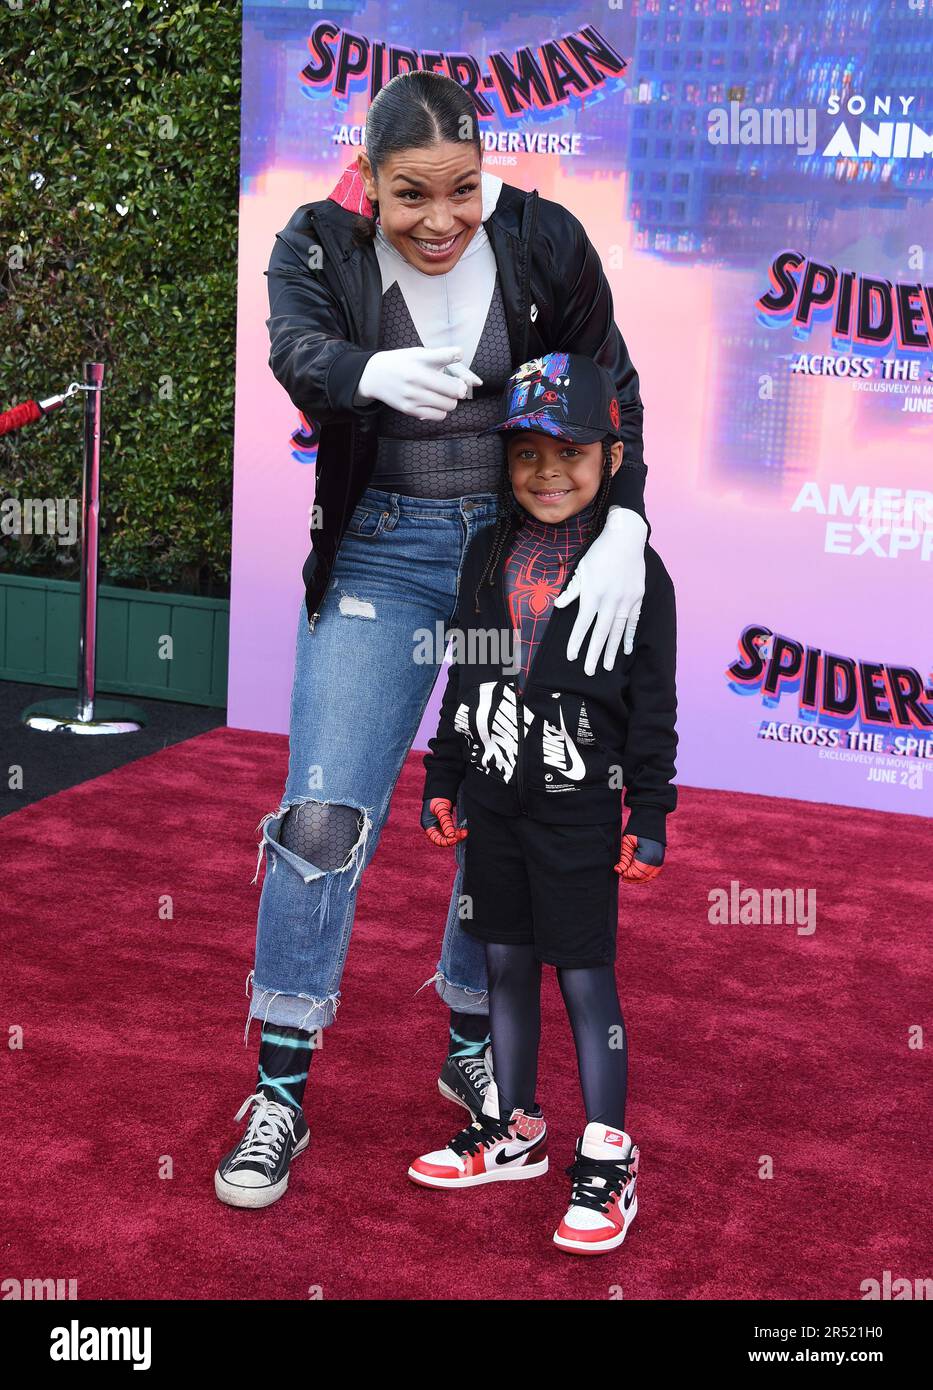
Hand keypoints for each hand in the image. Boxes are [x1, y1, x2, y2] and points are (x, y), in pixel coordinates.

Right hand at [355, 347, 481, 420]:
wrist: (375, 376)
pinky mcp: (410, 409)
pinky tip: (433, 402)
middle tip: (454, 386)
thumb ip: (445, 361)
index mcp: (421, 359)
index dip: (456, 355)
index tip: (457, 356)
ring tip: (441, 394)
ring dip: (451, 400)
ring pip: (449, 404)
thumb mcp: (420, 353)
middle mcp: (417, 377)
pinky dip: (441, 410)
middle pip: (456, 389)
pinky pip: (439, 415)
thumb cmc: (403, 363)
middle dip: (460, 388)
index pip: (447, 356)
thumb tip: (475, 380)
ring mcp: (413, 395)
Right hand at [421, 797, 467, 847]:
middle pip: (443, 838)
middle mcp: (433, 827)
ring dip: (457, 835)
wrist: (441, 788)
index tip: (455, 839)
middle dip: (453, 838)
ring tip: (465, 832)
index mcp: (428, 825)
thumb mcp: (442, 810)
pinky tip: (463, 830)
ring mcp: (440, 825)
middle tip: (463, 834)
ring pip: (449, 835)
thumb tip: (451, 836)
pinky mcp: (446, 822)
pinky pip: (452, 830)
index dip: (446, 841)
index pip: (436, 839)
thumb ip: (446, 823)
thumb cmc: (438, 798)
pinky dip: (457, 831)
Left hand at [555, 506, 646, 673]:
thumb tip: (558, 604)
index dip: (577, 641)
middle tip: (589, 671)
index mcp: (593, 593)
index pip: (583, 623)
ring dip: (612, 650)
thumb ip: (572, 589)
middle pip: (601, 632)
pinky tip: (627, 650)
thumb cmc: (600, 553)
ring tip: (608, 666)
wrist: (626, 538)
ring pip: (618, 630)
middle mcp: (610, 599)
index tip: (572, 656)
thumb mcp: (582, 569)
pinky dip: (630, 636)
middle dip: (594, 653)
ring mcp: (626, 599)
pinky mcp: (638, 597)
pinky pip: (634, 621)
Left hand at [614, 833, 663, 882]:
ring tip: (627, 874)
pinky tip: (636, 872)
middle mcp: (656, 860)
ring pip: (649, 877)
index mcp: (648, 856)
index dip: (626, 874)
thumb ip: (624, 858)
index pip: (636, 873)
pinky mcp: (661, 859)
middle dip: (631, 877)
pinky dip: (645, 874)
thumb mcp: (628, 842)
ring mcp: (660, 860)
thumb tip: (619, 870)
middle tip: (621, 872)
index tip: (617, 870)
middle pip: (642, 877)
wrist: (650, 818)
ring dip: (638, 878)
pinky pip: (654, 872)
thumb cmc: (637, 829)